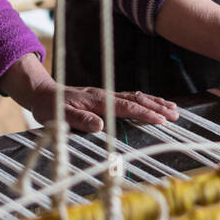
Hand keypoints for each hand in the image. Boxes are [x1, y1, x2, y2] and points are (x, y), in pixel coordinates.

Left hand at [25, 84, 179, 133]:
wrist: (43, 93)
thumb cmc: (50, 107)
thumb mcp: (58, 115)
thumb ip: (78, 120)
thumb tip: (99, 125)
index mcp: (97, 100)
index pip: (126, 107)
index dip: (144, 114)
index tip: (161, 120)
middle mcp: (105, 95)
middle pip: (137, 99)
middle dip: (157, 107)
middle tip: (175, 115)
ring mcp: (106, 95)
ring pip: (136, 96)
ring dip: (155, 102)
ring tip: (173, 109)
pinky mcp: (105, 97)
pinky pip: (130, 97)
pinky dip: (145, 100)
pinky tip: (154, 104)